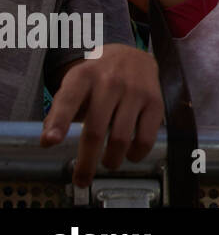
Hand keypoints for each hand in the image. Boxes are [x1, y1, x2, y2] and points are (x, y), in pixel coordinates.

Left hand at [41, 45, 162, 187]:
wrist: (133, 55)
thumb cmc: (98, 77)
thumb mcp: (74, 84)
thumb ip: (60, 111)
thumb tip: (48, 141)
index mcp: (83, 77)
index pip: (69, 100)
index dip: (59, 122)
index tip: (50, 142)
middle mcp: (110, 82)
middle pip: (95, 130)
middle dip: (86, 162)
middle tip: (81, 179)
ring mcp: (135, 91)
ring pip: (121, 138)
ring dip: (111, 160)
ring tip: (108, 163)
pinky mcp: (155, 101)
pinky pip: (146, 136)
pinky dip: (137, 153)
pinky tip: (130, 154)